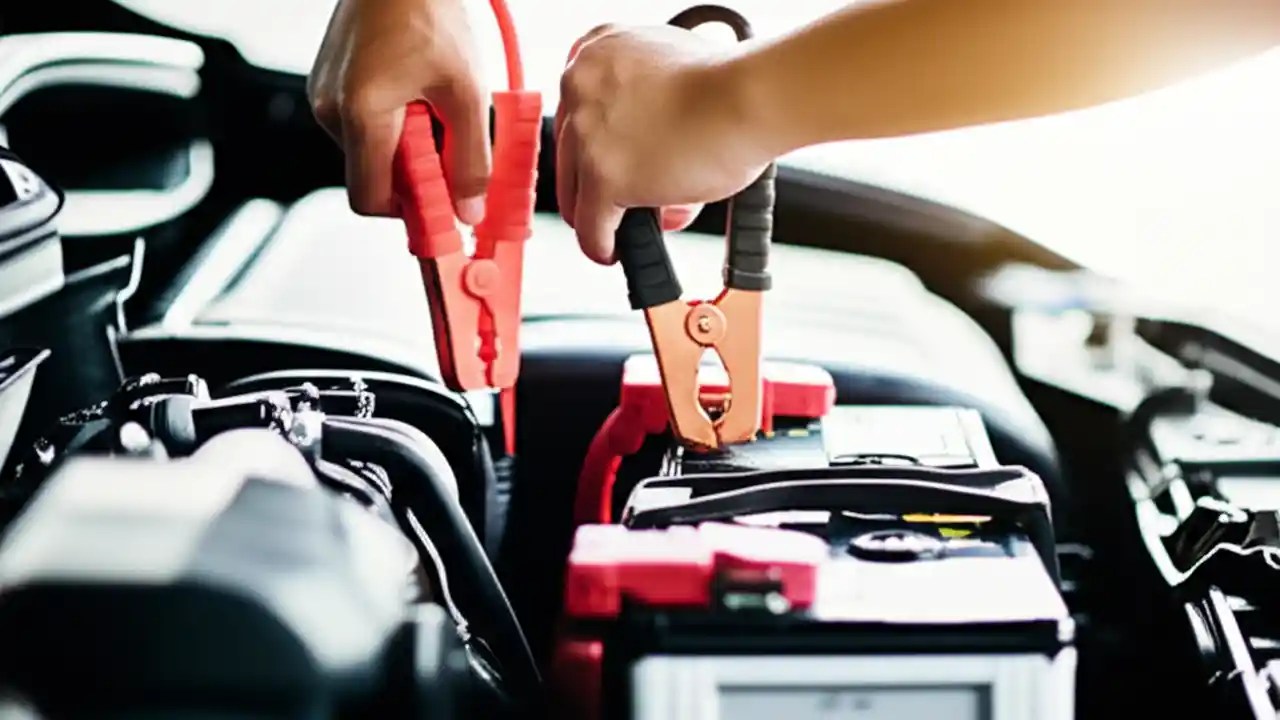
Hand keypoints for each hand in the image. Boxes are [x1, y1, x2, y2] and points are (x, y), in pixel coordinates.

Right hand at [308, 0, 488, 222]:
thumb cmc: (428, 12)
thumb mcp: (465, 92)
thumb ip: (470, 158)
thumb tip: (469, 208)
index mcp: (360, 114)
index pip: (371, 200)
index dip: (409, 213)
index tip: (444, 210)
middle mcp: (330, 109)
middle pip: (372, 178)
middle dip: (415, 176)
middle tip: (451, 153)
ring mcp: (324, 96)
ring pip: (369, 152)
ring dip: (407, 148)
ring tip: (435, 108)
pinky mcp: (329, 84)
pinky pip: (362, 126)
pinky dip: (394, 125)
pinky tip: (417, 95)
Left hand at [557, 24, 768, 263]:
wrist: (748, 98)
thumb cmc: (729, 83)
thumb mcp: (669, 66)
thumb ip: (644, 95)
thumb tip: (646, 143)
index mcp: (597, 49)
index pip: (576, 107)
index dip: (594, 143)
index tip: (605, 157)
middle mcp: (582, 85)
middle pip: (569, 152)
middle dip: (594, 181)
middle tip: (615, 200)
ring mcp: (587, 133)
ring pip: (574, 192)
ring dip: (598, 214)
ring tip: (619, 229)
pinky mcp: (603, 176)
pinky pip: (590, 226)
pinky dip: (600, 245)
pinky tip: (613, 252)